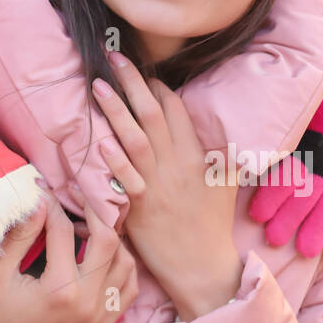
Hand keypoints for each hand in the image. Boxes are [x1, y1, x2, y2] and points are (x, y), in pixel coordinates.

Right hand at [0, 187, 137, 322]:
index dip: (53, 205)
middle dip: (93, 212)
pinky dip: (122, 266)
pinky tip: (104, 256)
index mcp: (60, 289)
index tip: (45, 194)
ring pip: (125, 262)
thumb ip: (19, 237)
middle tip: (78, 199)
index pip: (64, 231)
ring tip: (90, 227)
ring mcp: (102, 315)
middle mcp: (88, 301)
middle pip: (108, 240)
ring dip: (111, 239)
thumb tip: (37, 202)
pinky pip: (129, 287)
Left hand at [93, 52, 241, 321]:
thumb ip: (218, 151)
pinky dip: (116, 160)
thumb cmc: (211, 223)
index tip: (140, 70)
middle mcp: (177, 165)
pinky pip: (127, 180)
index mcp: (197, 155)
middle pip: (152, 114)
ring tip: (98, 84)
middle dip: (132, 81)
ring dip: (116, 110)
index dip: (156, 86)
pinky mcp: (141, 208)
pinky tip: (102, 142)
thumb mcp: (223, 182)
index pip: (176, 110)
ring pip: (136, 139)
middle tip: (113, 55)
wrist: (203, 266)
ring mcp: (158, 185)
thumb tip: (217, 125)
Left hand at [248, 71, 322, 256]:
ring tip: (306, 251)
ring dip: (316, 228)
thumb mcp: (286, 121)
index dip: (271, 193)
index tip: (256, 214)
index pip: (285, 171)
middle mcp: (321, 160)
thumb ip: (264, 138)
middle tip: (274, 239)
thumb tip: (226, 151)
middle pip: (305, 192)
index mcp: (299, 144)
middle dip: (290, 216)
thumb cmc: (307, 111)